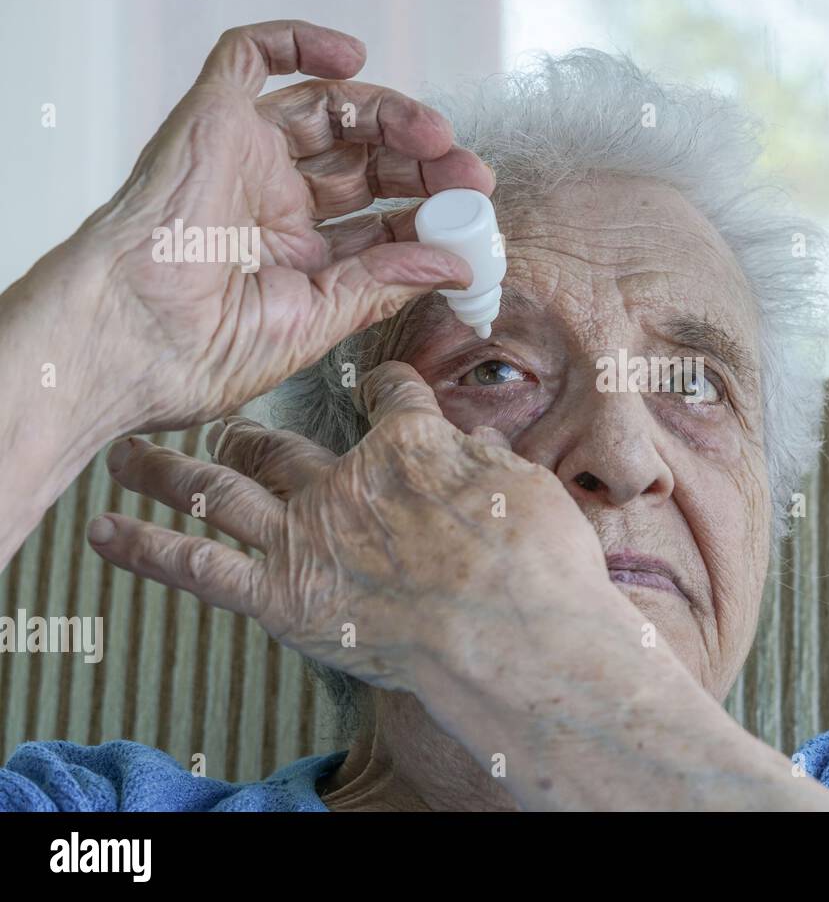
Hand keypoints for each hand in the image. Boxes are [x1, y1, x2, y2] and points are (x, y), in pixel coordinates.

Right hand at [35, 19, 491, 433]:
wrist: (126, 340)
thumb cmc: (196, 353)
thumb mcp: (315, 323)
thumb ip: (384, 285)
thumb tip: (455, 263)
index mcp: (297, 259)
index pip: (379, 221)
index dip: (429, 215)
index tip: (474, 219)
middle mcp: (274, 206)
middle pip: (365, 163)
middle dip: (423, 164)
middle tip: (469, 174)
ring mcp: (244, 161)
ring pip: (328, 112)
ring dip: (390, 115)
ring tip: (435, 134)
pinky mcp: (211, 120)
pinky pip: (248, 58)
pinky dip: (299, 43)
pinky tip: (352, 58)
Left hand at [85, 362, 640, 705]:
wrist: (514, 630)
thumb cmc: (534, 559)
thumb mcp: (524, 485)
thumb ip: (481, 460)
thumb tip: (476, 446)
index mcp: (409, 443)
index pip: (387, 398)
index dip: (382, 391)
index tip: (378, 388)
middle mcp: (343, 478)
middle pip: (280, 445)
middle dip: (250, 436)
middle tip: (232, 435)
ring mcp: (305, 534)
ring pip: (220, 488)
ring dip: (170, 470)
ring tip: (135, 459)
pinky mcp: (281, 595)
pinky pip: (198, 565)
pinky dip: (146, 547)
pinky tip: (105, 531)